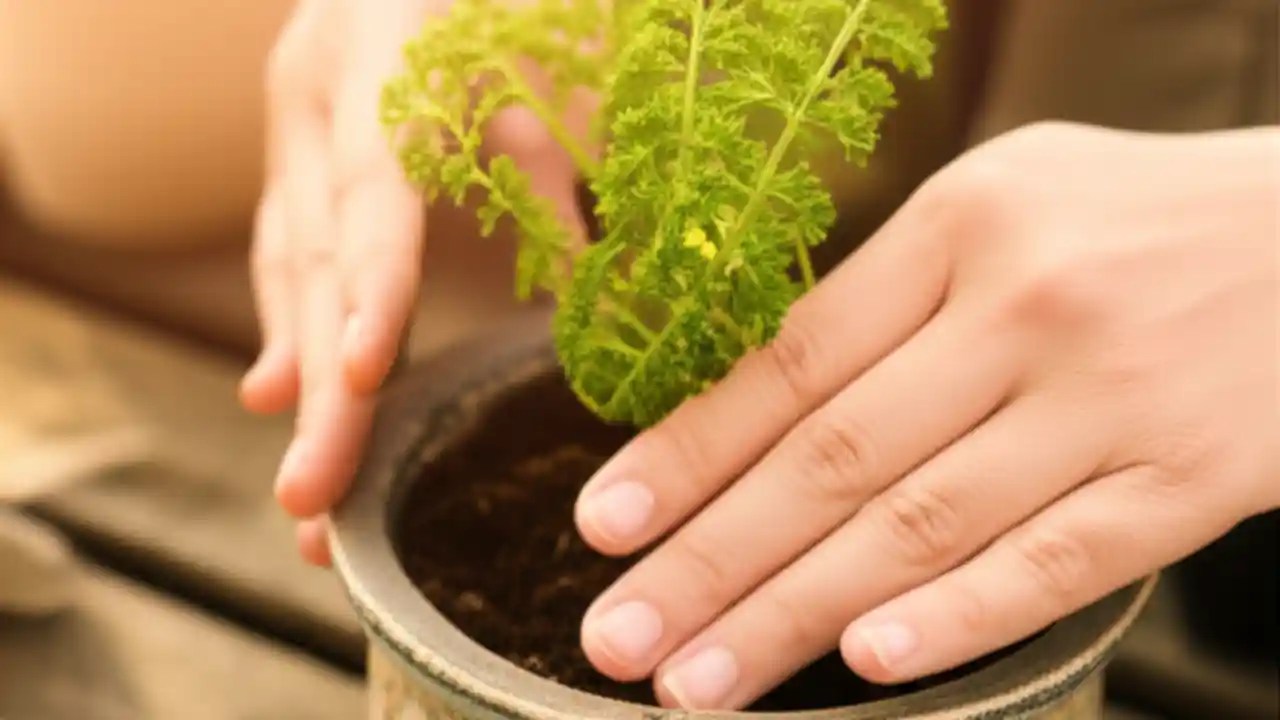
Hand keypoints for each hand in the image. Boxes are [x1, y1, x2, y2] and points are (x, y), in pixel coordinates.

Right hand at [241, 0, 588, 564]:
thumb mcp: (543, 51)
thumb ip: (547, 157)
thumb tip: (583, 279)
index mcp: (380, 52)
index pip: (372, 186)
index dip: (372, 283)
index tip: (368, 375)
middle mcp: (313, 94)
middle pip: (316, 256)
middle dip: (320, 386)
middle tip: (314, 501)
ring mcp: (294, 127)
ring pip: (291, 269)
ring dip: (301, 383)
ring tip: (309, 494)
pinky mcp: (297, 156)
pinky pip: (290, 253)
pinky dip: (295, 329)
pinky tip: (279, 398)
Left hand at [574, 122, 1279, 708]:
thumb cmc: (1133, 221)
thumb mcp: (1001, 206)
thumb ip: (887, 300)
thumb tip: (754, 408)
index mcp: (960, 227)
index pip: (792, 361)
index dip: (689, 451)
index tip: (605, 524)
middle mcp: (1025, 310)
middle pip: (835, 459)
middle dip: (710, 561)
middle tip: (615, 638)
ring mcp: (1111, 399)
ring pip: (923, 527)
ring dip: (795, 614)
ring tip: (698, 680)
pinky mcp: (1192, 479)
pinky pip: (1060, 562)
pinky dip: (961, 616)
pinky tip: (873, 664)